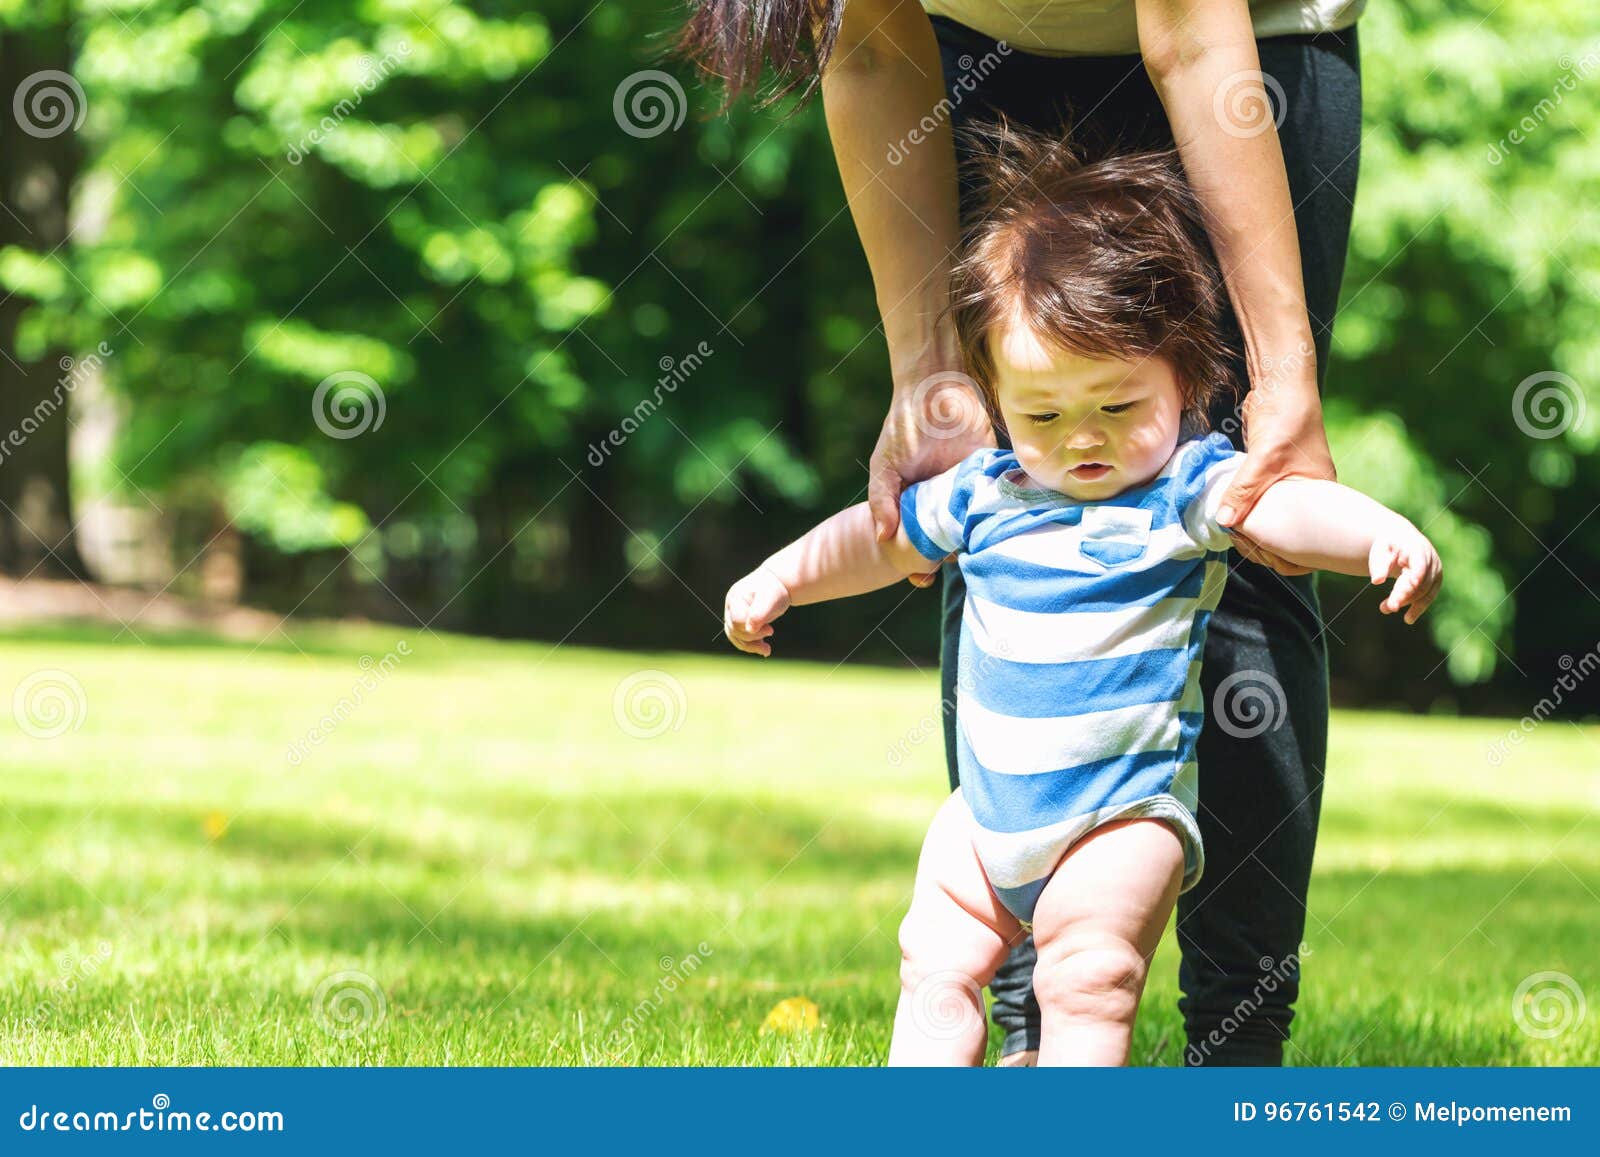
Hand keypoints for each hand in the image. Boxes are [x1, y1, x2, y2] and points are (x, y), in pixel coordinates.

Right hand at [723, 567, 792, 656]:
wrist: (778, 585)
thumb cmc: (775, 590)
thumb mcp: (770, 599)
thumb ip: (759, 613)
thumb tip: (750, 629)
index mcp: (735, 598)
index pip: (737, 621)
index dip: (752, 629)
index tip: (771, 629)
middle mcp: (731, 607)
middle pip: (735, 630)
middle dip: (753, 637)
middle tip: (772, 632)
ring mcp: (733, 615)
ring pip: (735, 637)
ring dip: (751, 646)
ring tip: (767, 650)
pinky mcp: (740, 622)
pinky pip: (740, 638)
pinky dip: (751, 645)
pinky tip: (764, 650)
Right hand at [868, 370, 994, 587]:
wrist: (938, 391)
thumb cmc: (905, 428)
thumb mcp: (884, 466)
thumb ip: (881, 501)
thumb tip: (882, 538)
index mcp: (916, 506)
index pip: (918, 544)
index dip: (918, 564)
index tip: (921, 579)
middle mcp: (944, 504)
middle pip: (948, 542)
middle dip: (947, 559)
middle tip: (946, 569)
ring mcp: (969, 493)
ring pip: (974, 528)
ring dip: (975, 542)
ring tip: (970, 553)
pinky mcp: (993, 477)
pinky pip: (999, 503)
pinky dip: (1000, 518)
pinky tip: (997, 534)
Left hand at [1221, 373, 1336, 575]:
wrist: (1281, 386)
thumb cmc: (1288, 420)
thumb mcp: (1265, 459)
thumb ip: (1244, 490)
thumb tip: (1224, 522)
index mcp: (1321, 496)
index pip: (1307, 537)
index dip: (1284, 549)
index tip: (1256, 550)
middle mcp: (1309, 493)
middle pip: (1286, 529)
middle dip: (1263, 539)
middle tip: (1238, 542)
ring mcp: (1290, 483)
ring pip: (1269, 515)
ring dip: (1251, 523)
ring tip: (1232, 531)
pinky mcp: (1271, 473)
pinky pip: (1258, 498)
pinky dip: (1245, 506)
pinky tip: (1230, 513)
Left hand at [1368, 522, 1441, 624]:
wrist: (1402, 539)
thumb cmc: (1389, 545)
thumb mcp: (1379, 549)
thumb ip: (1378, 564)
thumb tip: (1377, 581)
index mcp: (1417, 548)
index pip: (1420, 563)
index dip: (1418, 574)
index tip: (1413, 583)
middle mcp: (1430, 559)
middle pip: (1420, 582)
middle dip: (1403, 596)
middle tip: (1386, 608)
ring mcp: (1436, 570)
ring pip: (1425, 592)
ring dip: (1408, 604)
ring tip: (1385, 609)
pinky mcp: (1435, 581)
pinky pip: (1428, 596)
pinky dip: (1418, 608)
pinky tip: (1408, 618)